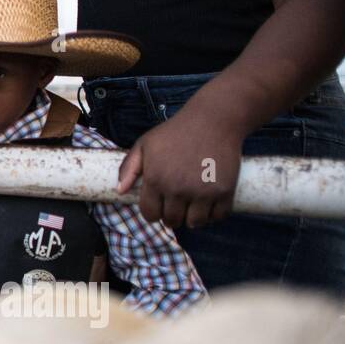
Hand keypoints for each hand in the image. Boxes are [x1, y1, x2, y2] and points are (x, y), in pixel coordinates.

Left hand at [117, 107, 244, 229]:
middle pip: (172, 221)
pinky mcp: (224, 191)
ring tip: (192, 207)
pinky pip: (218, 217)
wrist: (213, 120)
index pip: (150, 214)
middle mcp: (178, 189)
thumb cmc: (175, 132)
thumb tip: (120, 191)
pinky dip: (214, 215)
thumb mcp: (145, 144)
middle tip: (176, 206)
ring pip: (195, 223)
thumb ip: (129, 168)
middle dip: (172, 216)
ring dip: (193, 218)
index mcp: (156, 179)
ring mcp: (202, 192)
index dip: (152, 213)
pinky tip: (209, 205)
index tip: (158, 208)